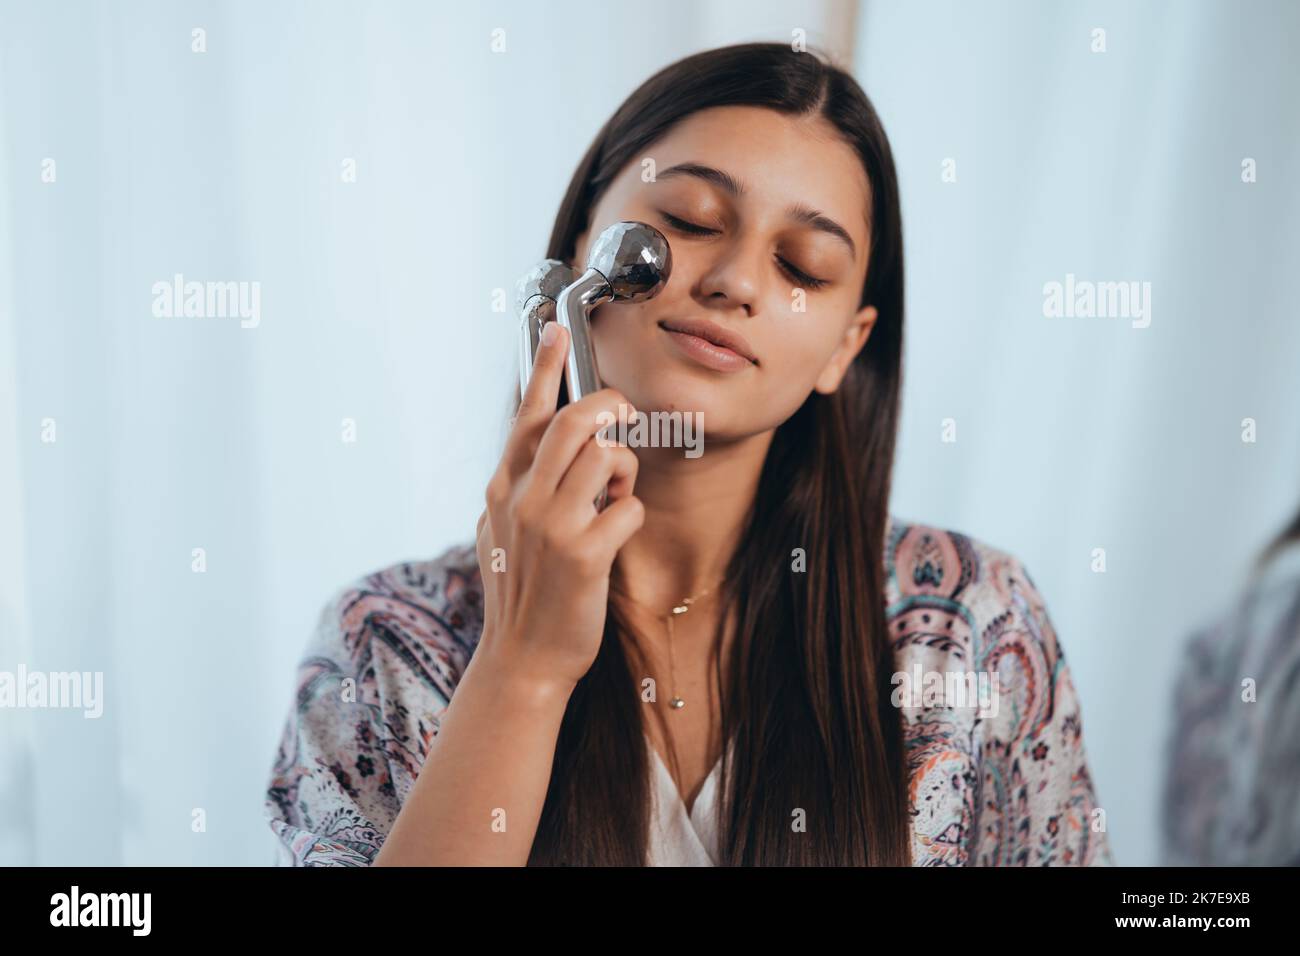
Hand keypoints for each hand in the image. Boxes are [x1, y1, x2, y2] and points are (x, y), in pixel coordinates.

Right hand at [474, 321, 644, 692]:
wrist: (522, 659)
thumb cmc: (520, 592)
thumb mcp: (501, 531)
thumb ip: (519, 487)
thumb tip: (542, 447)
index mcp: (502, 487)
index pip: (526, 416)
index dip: (545, 369)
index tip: (558, 330)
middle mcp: (522, 499)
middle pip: (576, 422)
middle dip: (609, 409)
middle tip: (624, 416)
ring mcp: (551, 527)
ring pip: (609, 458)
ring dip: (623, 471)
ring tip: (613, 495)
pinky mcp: (584, 555)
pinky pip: (629, 508)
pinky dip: (630, 516)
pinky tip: (616, 537)